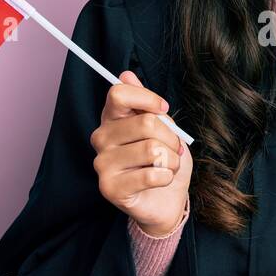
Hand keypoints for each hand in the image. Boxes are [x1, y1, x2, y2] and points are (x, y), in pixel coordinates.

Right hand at [90, 70, 192, 235]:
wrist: (166, 200)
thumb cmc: (164, 162)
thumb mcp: (163, 128)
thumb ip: (146, 104)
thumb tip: (126, 74)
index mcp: (111, 119)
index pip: (119, 93)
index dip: (148, 99)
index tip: (164, 110)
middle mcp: (101, 139)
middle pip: (145, 123)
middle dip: (172, 138)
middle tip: (174, 150)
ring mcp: (102, 164)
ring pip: (152, 150)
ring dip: (172, 160)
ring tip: (168, 166)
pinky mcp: (110, 189)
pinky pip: (152, 175)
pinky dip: (167, 177)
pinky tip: (160, 181)